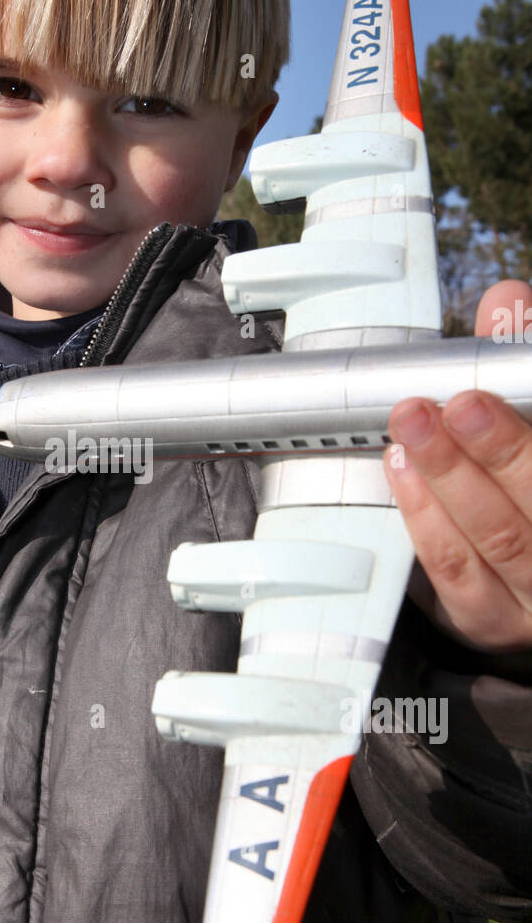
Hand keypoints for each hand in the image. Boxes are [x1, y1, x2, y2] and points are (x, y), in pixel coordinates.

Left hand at [383, 279, 531, 651]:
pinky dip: (425, 519)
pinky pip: (455, 573)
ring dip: (447, 478)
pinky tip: (403, 473)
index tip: (487, 388)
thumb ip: (522, 358)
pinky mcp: (491, 621)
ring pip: (495, 539)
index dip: (524, 432)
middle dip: (493, 450)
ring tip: (413, 427)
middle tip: (449, 405)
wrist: (528, 567)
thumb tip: (507, 301)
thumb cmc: (530, 477)